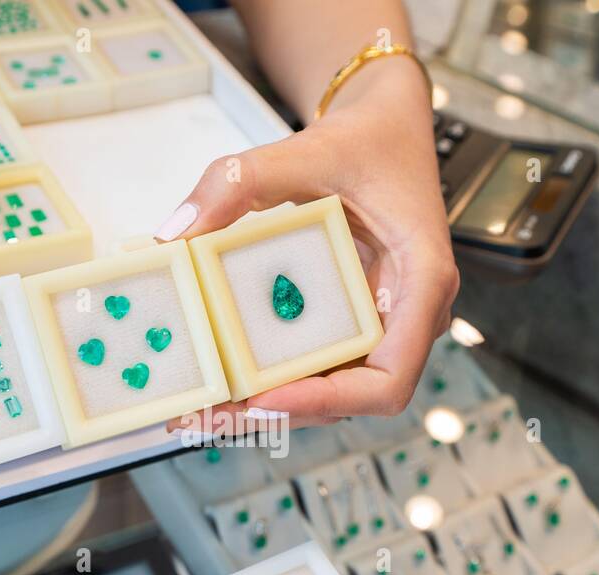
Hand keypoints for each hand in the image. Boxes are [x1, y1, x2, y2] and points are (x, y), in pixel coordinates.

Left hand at [160, 54, 457, 429]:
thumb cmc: (366, 143)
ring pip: (331, 391)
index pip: (388, 378)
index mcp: (422, 282)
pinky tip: (219, 380)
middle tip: (206, 415)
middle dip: (279, 413)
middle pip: (351, 398)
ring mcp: (383, 328)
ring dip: (269, 406)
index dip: (328, 400)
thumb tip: (176, 232)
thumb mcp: (304, 148)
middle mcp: (409, 318)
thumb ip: (238, 181)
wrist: (385, 133)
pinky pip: (318, 365)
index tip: (265, 397)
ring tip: (200, 409)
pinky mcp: (353, 326)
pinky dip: (271, 379)